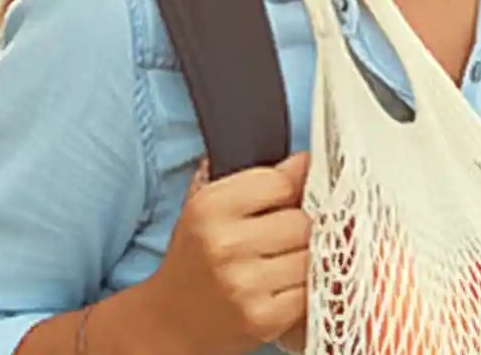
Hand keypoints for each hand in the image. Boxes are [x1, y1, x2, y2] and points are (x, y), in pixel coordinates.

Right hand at [146, 153, 312, 354]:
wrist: (169, 320)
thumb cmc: (195, 257)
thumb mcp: (212, 208)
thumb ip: (260, 181)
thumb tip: (305, 161)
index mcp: (210, 206)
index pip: (281, 182)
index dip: (288, 192)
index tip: (282, 202)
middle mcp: (225, 244)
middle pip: (302, 222)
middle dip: (298, 229)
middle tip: (280, 239)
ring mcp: (244, 284)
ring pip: (311, 256)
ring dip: (303, 260)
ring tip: (280, 265)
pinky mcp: (262, 318)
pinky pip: (309, 291)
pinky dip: (302, 290)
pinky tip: (281, 289)